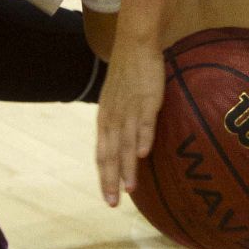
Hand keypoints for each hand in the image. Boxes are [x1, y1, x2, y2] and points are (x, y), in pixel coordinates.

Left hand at [96, 38, 166, 206]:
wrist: (134, 44)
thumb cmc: (127, 74)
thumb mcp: (116, 101)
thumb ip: (119, 123)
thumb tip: (127, 144)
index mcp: (105, 119)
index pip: (101, 153)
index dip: (104, 176)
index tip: (108, 198)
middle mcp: (113, 117)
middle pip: (110, 153)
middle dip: (111, 180)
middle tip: (114, 203)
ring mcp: (129, 109)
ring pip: (126, 143)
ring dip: (128, 167)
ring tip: (130, 189)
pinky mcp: (147, 99)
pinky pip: (144, 121)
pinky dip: (143, 137)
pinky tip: (145, 153)